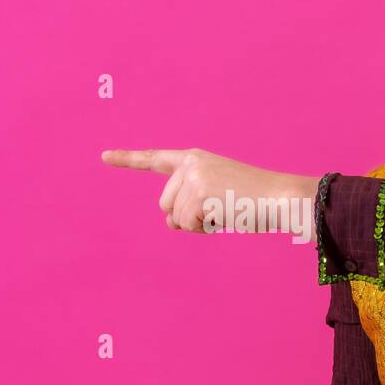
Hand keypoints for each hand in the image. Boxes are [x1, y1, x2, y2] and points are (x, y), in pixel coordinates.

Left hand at [101, 148, 317, 234]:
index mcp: (195, 159)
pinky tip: (226, 214)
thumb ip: (187, 206)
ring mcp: (193, 177)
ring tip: (226, 210)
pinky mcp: (198, 193)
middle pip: (165, 204)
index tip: (104, 156)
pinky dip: (206, 228)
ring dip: (199, 223)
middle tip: (220, 208)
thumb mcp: (215, 199)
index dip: (129, 159)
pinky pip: (188, 225)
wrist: (281, 197)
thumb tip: (169, 223)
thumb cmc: (254, 200)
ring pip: (176, 217)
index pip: (156, 159)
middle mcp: (190, 164)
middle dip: (187, 215)